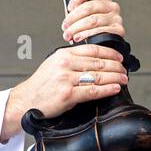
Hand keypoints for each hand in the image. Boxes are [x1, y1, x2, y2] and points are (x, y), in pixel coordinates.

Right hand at [7, 43, 127, 124]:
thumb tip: (95, 61)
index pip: (92, 49)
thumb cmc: (41, 85)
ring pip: (98, 76)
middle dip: (116, 66)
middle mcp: (65, 64)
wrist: (26, 101)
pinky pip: (93, 91)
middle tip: (124, 69)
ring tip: (123, 79)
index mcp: (63, 54)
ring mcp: (66, 79)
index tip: (119, 57)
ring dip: (115, 77)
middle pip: (98, 62)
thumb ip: (72, 60)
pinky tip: (115, 88)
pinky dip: (107, 90)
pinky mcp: (67, 94)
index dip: (110, 52)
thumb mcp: (54, 64)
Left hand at [61, 0, 123, 43]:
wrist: (103, 43)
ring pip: (93, 20)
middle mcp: (111, 6)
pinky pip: (100, 31)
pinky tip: (79, 38)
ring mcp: (116, 18)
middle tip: (65, 26)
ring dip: (77, 28)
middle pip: (89, 7)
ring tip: (69, 34)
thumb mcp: (81, 14)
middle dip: (73, 18)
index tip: (69, 7)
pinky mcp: (119, 30)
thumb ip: (75, 2)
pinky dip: (87, 35)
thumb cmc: (90, 28)